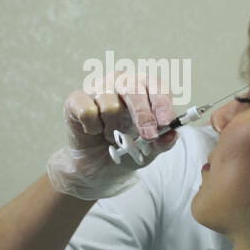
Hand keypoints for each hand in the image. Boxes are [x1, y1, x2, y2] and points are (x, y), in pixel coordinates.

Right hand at [46, 72, 178, 199]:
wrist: (97, 167)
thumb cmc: (126, 150)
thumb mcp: (149, 151)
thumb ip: (162, 142)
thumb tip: (173, 135)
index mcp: (144, 89)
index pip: (156, 86)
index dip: (162, 103)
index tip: (166, 122)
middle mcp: (121, 82)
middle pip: (134, 88)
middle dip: (143, 114)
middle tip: (147, 135)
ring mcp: (98, 88)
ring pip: (110, 104)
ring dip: (113, 128)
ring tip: (112, 135)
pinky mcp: (76, 100)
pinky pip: (88, 111)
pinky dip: (94, 128)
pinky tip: (94, 131)